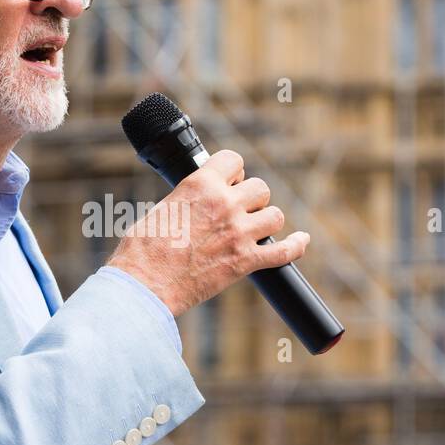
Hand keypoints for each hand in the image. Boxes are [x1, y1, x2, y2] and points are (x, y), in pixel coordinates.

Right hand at [106, 150, 310, 316]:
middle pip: (260, 189)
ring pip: (274, 216)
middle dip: (251, 199)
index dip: (233, 172)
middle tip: (238, 211)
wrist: (144, 284)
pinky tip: (301, 241)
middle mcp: (224, 204)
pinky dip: (296, 246)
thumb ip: (188, 199)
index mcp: (200, 185)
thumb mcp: (162, 208)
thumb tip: (193, 203)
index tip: (229, 182)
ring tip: (254, 230)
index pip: (233, 160)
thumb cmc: (143, 250)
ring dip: (266, 221)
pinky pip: (284, 251)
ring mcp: (238, 233)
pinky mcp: (245, 262)